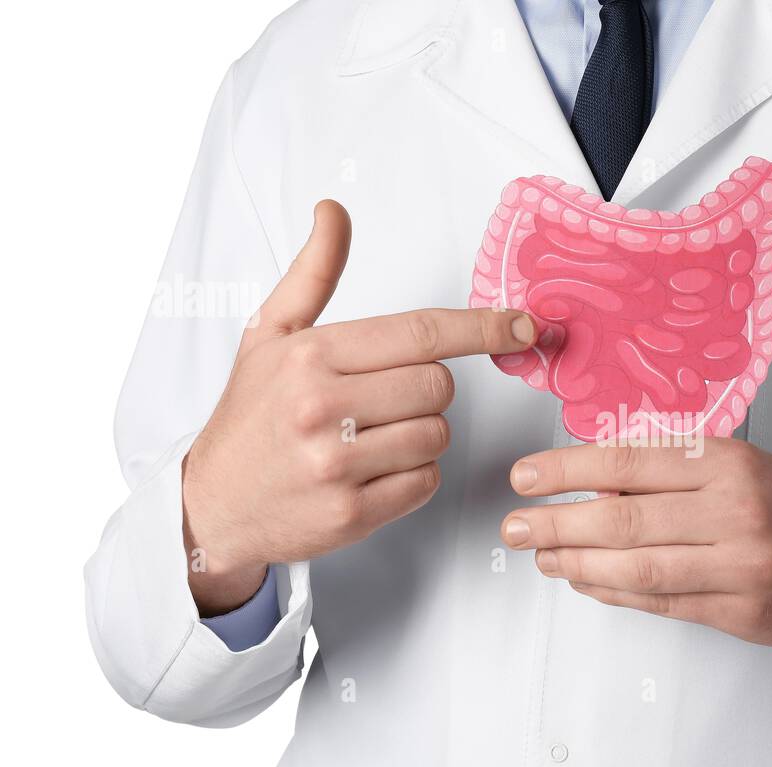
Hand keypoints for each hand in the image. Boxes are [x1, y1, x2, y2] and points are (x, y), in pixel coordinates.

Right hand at [183, 200, 535, 614]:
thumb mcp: (269, 334)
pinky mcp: (350, 514)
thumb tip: (334, 211)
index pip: (420, 333)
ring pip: (437, 435)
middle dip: (426, 390)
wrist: (211, 504)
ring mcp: (335, 465)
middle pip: (438, 386)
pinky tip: (372, 471)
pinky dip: (412, 475)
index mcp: (310, 355)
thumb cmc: (250, 416)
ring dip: (421, 434)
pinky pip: (425, 482)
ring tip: (372, 437)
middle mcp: (320, 407)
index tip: (523, 325)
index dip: (482, 327)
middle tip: (383, 399)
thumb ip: (314, 273)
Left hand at [499, 440, 771, 649]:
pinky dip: (612, 591)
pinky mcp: (739, 612)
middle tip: (512, 527)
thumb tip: (591, 483)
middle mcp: (734, 512)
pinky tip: (583, 580)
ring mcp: (738, 566)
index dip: (567, 469)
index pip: (629, 460)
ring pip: (636, 567)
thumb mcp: (740, 467)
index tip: (524, 477)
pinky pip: (659, 602)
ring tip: (541, 556)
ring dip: (576, 562)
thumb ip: (672, 472)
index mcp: (729, 463)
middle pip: (623, 518)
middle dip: (556, 522)